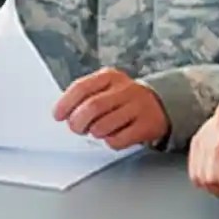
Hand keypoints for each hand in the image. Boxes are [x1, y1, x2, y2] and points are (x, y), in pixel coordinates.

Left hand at [53, 67, 167, 149]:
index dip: (66, 103)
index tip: (58, 115)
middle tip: (76, 128)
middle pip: (92, 107)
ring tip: (97, 130)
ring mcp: (138, 106)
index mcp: (109, 76)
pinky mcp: (147, 125)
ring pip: (104, 126)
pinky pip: (119, 140)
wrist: (160, 104)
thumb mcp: (105, 88)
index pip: (81, 87)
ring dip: (95, 132)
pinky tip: (113, 136)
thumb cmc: (123, 99)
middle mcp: (125, 89)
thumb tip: (62, 112)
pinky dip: (110, 141)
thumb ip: (85, 96)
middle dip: (78, 122)